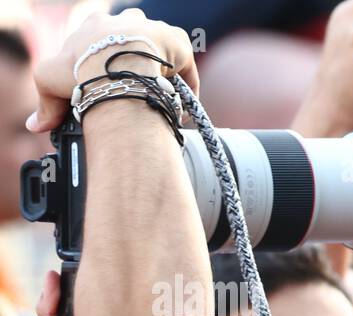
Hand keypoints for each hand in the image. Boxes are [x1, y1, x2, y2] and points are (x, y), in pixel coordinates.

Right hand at [29, 8, 197, 132]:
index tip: (106, 84)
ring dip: (160, 74)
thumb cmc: (82, 70)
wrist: (118, 70)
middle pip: (133, 40)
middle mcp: (126, 21)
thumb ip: (46, 103)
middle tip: (134, 89)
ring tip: (157, 99)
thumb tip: (36, 126)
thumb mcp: (49, 79)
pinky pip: (185, 67)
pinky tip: (178, 107)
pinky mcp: (178, 43)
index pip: (100, 39)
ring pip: (160, 52)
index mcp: (96, 24)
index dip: (103, 62)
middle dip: (135, 62)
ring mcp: (154, 29)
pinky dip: (184, 87)